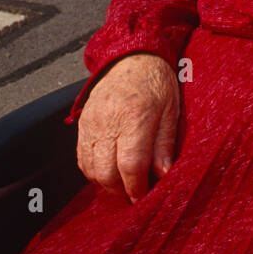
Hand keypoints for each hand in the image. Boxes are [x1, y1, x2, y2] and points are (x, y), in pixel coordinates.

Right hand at [77, 53, 179, 201]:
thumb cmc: (156, 82)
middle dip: (120, 190)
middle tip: (133, 193)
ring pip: (90, 168)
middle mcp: (109, 120)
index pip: (131, 165)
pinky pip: (81, 157)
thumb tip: (164, 175)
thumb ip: (165, 144)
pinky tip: (108, 169)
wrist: (132, 56)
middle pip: (106, 172)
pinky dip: (92, 170)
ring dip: (105, 183)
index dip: (136, 188)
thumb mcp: (172, 109)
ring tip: (122, 183)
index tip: (143, 197)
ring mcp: (92, 122)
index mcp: (135, 116)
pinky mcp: (82, 122)